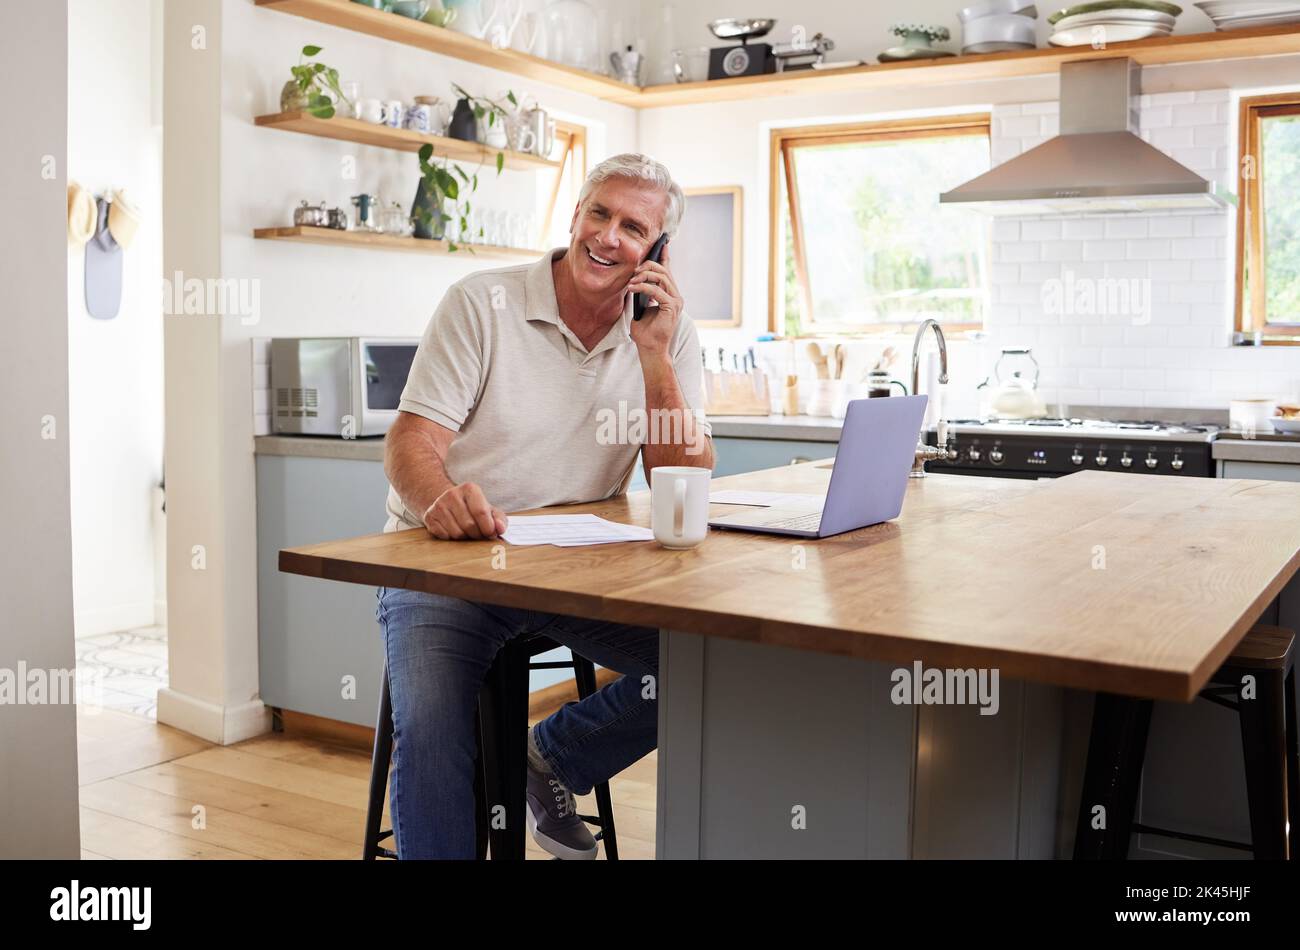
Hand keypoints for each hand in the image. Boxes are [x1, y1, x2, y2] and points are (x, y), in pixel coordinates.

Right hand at [423, 482, 507, 540]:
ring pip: (456, 533)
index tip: (490, 534)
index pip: (481, 512)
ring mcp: (439, 505)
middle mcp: (452, 494)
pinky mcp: (429, 516)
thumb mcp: (489, 510)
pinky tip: (453, 530)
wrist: (447, 503)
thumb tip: (499, 528)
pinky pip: (444, 536)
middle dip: (477, 534)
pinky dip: (451, 538)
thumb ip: (499, 519)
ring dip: (464, 537)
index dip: (488, 528)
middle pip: (469, 525)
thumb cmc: (473, 509)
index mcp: (470, 489)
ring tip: (466, 531)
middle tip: (478, 533)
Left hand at [628, 241, 683, 361]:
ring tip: (631, 283)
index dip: (664, 256)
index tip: (661, 243)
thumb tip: (633, 279)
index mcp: (670, 295)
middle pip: (663, 271)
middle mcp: (676, 296)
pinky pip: (657, 290)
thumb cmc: (645, 332)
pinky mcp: (671, 307)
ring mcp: (676, 301)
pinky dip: (643, 287)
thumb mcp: (640, 307)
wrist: (650, 349)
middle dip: (647, 266)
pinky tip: (632, 289)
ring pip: (661, 277)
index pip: (667, 271)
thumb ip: (642, 293)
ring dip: (643, 276)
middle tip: (632, 272)